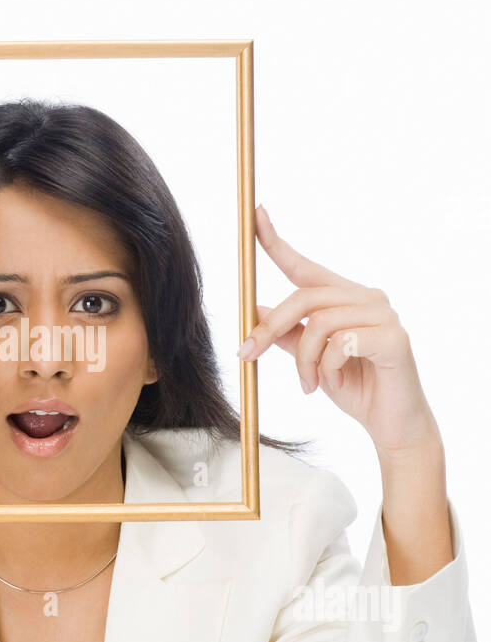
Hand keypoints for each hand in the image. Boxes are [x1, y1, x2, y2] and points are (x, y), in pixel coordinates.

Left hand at [237, 205, 440, 458]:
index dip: (277, 243)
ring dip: (304, 360)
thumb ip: (288, 334)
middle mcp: (367, 298)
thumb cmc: (356, 389)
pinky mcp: (394, 338)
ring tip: (309, 385)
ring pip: (320, 323)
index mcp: (345, 298)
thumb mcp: (311, 360)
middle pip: (304, 296)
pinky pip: (342, 343)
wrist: (392, 425)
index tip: (255, 216)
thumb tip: (255, 308)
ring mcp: (384, 315)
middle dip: (270, 327)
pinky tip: (335, 383)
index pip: (306, 266)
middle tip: (247, 354)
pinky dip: (328, 367)